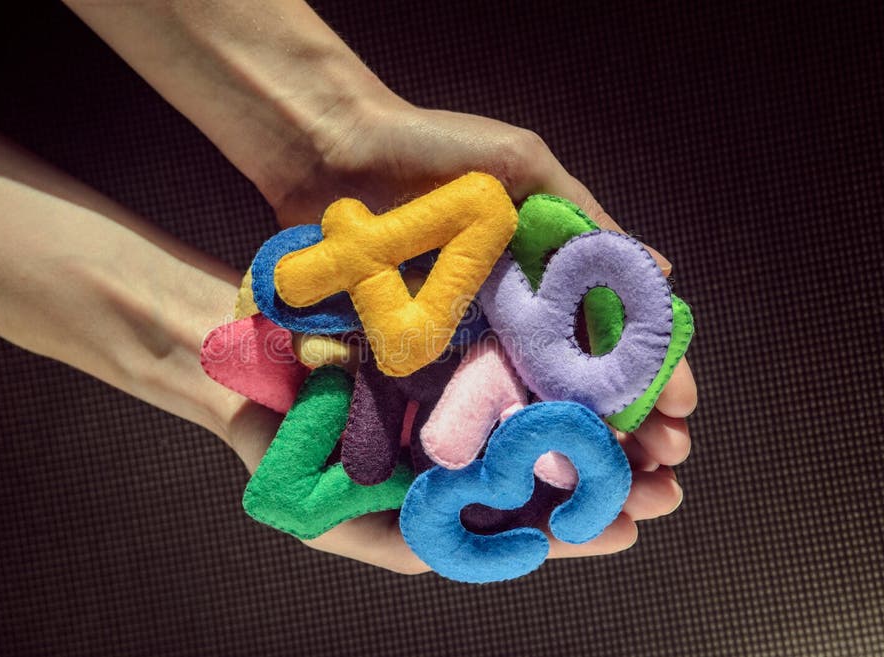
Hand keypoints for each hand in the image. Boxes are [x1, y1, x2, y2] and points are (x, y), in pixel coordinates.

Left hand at [258, 99, 696, 566]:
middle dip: (623, 420)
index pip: (611, 328)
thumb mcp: (520, 167)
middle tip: (660, 462)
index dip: (650, 366)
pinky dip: (492, 435)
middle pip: (576, 376)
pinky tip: (525, 468)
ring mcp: (463, 336)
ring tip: (611, 480)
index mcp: (545, 271)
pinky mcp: (413, 353)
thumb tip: (663, 272)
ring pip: (525, 400)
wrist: (332, 153)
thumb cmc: (432, 149)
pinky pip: (456, 401)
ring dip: (570, 441)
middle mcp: (511, 312)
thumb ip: (583, 217)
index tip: (682, 404)